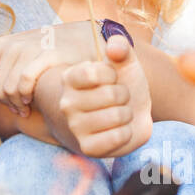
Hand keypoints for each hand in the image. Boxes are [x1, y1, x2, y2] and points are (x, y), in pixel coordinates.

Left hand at [0, 21, 96, 114]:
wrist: (83, 40)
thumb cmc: (47, 49)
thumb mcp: (17, 50)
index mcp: (0, 45)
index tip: (2, 98)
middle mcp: (11, 46)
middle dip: (6, 103)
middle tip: (20, 106)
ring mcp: (28, 50)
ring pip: (7, 90)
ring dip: (18, 104)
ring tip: (28, 104)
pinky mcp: (47, 56)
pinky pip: (24, 82)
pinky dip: (28, 96)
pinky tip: (35, 99)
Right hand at [56, 33, 151, 158]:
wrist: (125, 117)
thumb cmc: (120, 87)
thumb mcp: (123, 63)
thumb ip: (121, 48)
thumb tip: (114, 47)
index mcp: (69, 78)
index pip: (93, 71)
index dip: (112, 74)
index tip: (112, 78)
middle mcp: (67, 102)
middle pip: (111, 94)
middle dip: (124, 95)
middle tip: (118, 99)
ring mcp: (75, 126)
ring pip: (117, 116)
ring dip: (127, 114)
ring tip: (119, 114)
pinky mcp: (88, 147)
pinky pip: (118, 137)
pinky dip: (127, 133)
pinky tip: (119, 130)